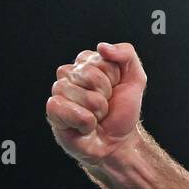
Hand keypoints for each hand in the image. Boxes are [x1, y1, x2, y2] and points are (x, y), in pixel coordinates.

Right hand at [46, 41, 147, 166]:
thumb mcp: (135, 78)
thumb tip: (102, 47)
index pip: (99, 59)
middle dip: (105, 94)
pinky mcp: (53, 111)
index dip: (113, 77)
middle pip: (89, 74)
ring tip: (96, 116)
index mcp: (87, 63)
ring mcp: (59, 92)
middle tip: (105, 105)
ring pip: (80, 94)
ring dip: (96, 110)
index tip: (114, 89)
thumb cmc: (123, 111)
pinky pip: (64, 108)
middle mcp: (70, 75)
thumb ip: (126, 54)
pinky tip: (84, 126)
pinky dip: (83, 121)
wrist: (118, 141)